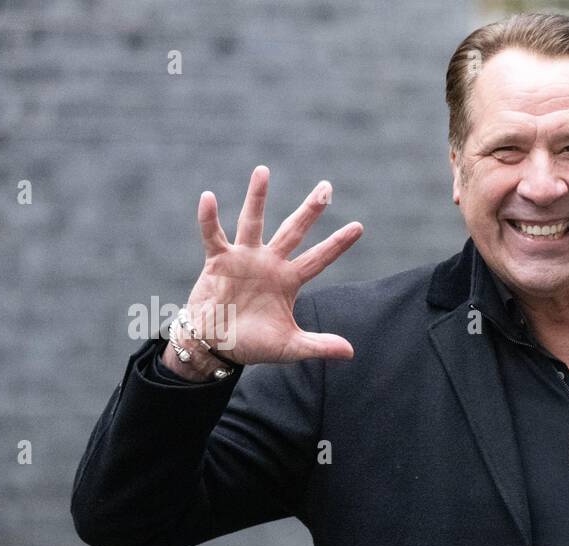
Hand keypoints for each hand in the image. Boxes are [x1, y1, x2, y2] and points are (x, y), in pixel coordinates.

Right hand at [178, 165, 363, 365]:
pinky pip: (213, 235)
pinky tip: (209, 197)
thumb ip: (319, 345)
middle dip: (310, 209)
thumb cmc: (253, 345)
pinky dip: (209, 218)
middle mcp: (270, 263)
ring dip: (257, 197)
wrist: (216, 346)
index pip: (319, 259)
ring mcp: (244, 258)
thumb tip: (351, 353)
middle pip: (294, 230)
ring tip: (264, 170)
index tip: (359, 227)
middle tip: (327, 186)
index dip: (337, 244)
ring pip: (253, 221)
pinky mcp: (218, 260)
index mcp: (289, 281)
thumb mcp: (290, 347)